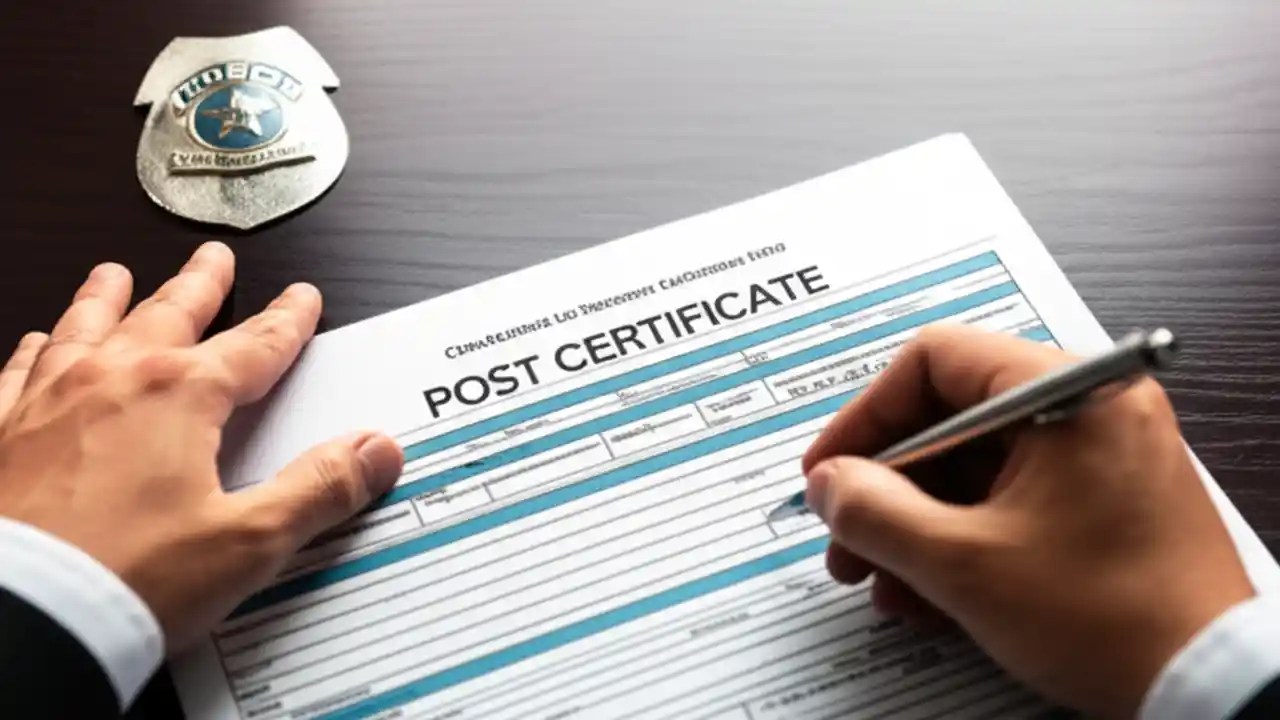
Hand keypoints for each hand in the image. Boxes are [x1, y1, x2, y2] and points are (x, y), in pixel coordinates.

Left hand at [0, 243, 403, 650]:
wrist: (13, 621)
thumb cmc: (122, 581)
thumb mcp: (248, 542)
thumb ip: (319, 489)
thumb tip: (376, 450)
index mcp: (180, 396)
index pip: (253, 345)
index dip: (286, 320)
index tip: (302, 298)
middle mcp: (112, 381)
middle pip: (168, 314)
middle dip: (199, 285)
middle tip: (214, 256)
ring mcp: (47, 402)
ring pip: (85, 328)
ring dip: (109, 298)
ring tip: (116, 274)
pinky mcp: (1, 436)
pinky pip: (17, 374)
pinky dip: (34, 351)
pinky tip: (38, 344)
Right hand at [802, 325, 1253, 719]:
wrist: (1210, 687)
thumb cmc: (1115, 619)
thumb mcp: (965, 564)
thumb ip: (877, 513)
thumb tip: (830, 484)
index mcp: (1068, 393)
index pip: (935, 362)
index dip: (865, 416)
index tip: (831, 469)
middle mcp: (1088, 409)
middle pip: (951, 419)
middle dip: (886, 487)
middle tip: (848, 535)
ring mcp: (1099, 457)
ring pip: (975, 468)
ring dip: (916, 523)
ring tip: (883, 579)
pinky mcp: (1101, 502)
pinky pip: (1010, 501)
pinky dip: (962, 539)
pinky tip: (927, 592)